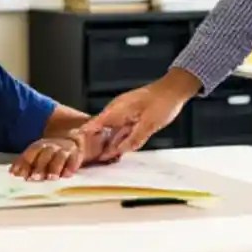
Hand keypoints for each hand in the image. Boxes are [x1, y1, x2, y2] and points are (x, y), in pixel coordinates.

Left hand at [10, 134, 83, 180]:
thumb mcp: (36, 155)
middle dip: (39, 166)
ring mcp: (63, 150)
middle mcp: (51, 147)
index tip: (17, 175)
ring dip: (55, 167)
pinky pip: (73, 160)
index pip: (30, 153)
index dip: (23, 163)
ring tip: (52, 178)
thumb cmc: (48, 154)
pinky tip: (67, 175)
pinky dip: (70, 167)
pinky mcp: (75, 155)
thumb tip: (12, 173)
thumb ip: (25, 164)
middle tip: (34, 178)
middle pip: (44, 155)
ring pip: (59, 157)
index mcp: (39, 146)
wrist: (70, 140)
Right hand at [79, 68, 200, 158]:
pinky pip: (122, 131)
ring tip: (103, 159)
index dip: (85, 136)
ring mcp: (125, 113)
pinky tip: (119, 151)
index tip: (77, 148)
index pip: (95, 123)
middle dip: (97, 144)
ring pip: (112, 132)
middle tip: (91, 161)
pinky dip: (120, 140)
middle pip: (102, 130)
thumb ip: (134, 139)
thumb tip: (121, 151)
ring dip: (109, 144)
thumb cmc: (163, 101)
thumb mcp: (149, 123)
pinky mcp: (132, 117)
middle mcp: (118, 111)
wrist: (174, 90)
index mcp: (117, 109)